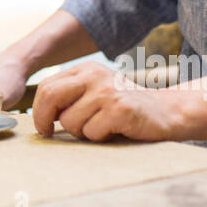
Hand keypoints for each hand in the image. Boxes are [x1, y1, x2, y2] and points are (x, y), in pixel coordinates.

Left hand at [31, 60, 186, 141]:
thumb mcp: (96, 93)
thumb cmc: (126, 109)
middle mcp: (94, 75)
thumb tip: (40, 118)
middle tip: (49, 134)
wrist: (168, 111)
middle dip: (44, 120)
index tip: (43, 126)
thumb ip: (72, 97)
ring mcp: (107, 90)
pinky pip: (92, 132)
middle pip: (50, 97)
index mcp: (85, 69)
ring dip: (82, 133)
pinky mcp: (119, 108)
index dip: (38, 110)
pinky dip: (100, 138)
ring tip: (102, 128)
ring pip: (71, 121)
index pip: (47, 87)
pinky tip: (116, 130)